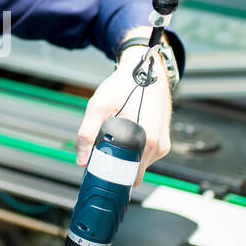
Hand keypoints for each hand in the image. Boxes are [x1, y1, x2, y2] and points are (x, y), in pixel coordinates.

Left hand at [76, 45, 171, 184]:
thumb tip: (82, 160)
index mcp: (145, 140)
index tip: (95, 171)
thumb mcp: (99, 105)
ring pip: (138, 165)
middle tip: (101, 153)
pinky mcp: (163, 143)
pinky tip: (128, 135)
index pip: (125, 174)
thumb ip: (87, 133)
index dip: (107, 174)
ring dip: (125, 158)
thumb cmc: (124, 85)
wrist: (147, 71)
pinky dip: (133, 151)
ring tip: (116, 137)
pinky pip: (145, 157)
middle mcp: (157, 146)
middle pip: (131, 172)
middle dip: (115, 167)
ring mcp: (162, 146)